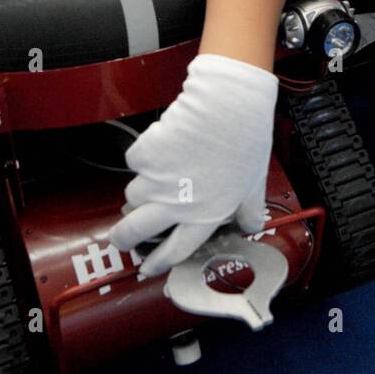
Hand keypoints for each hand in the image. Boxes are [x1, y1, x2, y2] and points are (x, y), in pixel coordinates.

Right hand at [109, 54, 278, 277]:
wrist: (226, 106)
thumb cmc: (244, 142)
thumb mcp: (254, 183)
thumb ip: (250, 210)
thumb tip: (252, 226)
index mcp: (205, 217)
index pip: (176, 251)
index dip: (158, 262)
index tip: (146, 267)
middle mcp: (177, 206)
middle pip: (135, 231)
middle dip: (123, 238)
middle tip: (120, 238)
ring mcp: (157, 181)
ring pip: (132, 197)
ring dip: (139, 192)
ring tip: (157, 177)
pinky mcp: (145, 156)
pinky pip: (135, 162)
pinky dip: (144, 156)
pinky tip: (164, 145)